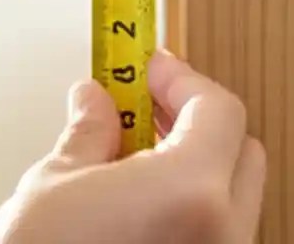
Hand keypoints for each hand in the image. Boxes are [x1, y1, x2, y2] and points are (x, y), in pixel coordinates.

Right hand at [0, 52, 266, 243]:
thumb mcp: (53, 186)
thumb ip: (89, 134)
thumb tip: (94, 101)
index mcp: (192, 194)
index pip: (219, 109)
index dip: (180, 79)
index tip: (147, 66)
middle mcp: (224, 235)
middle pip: (240, 150)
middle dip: (194, 120)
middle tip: (140, 106)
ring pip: (231, 199)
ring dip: (192, 166)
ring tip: (127, 160)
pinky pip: (214, 236)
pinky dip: (187, 210)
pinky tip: (135, 207)